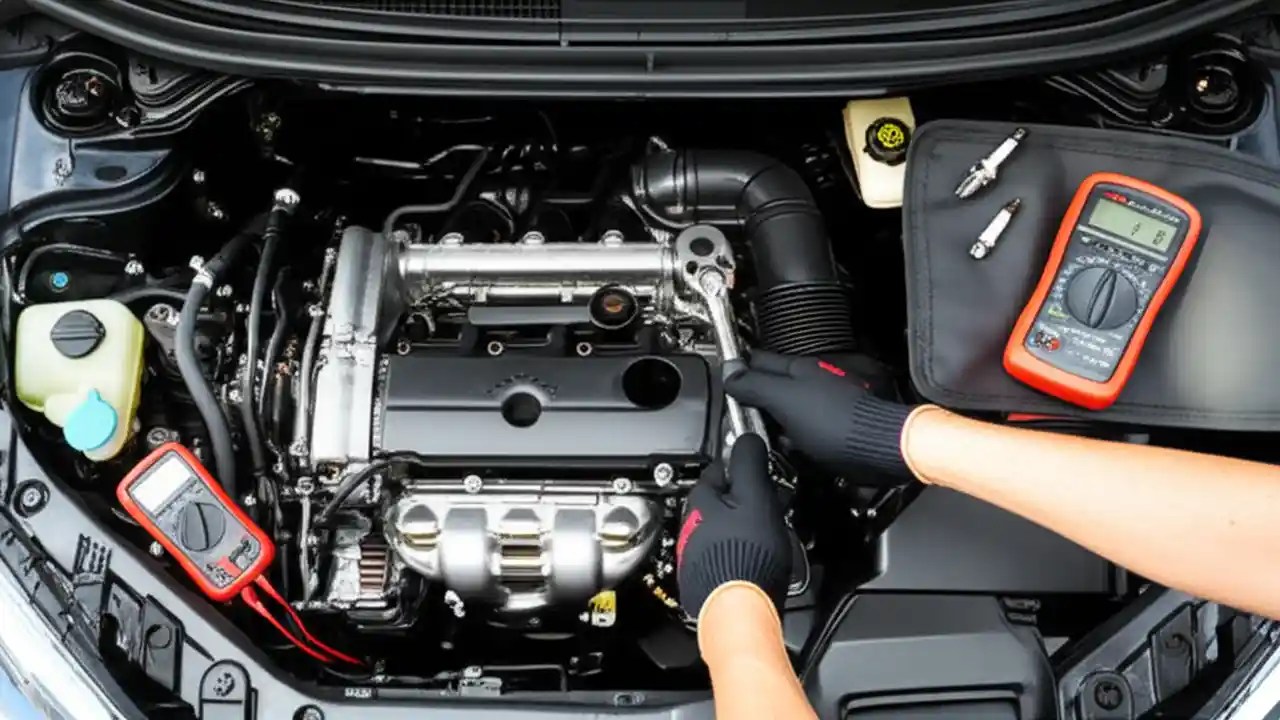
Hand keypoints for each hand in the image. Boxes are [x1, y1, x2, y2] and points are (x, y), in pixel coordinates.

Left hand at [676, 434, 790, 619]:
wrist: (738, 611)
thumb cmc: (747, 555)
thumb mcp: (755, 495)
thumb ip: (749, 462)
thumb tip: (747, 438)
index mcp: (701, 499)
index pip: (720, 467)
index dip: (744, 466)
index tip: (760, 469)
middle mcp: (692, 524)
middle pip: (722, 500)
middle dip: (745, 500)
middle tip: (771, 506)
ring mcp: (695, 552)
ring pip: (722, 528)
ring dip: (742, 527)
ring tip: (768, 535)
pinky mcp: (704, 577)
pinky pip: (724, 553)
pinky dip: (739, 550)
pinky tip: (756, 559)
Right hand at [725, 351, 914, 479]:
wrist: (876, 449)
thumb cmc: (837, 422)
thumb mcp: (784, 399)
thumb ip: (754, 385)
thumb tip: (730, 375)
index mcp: (798, 369)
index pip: (757, 361)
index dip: (738, 370)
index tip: (724, 380)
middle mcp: (811, 384)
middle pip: (770, 388)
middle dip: (753, 403)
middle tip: (738, 415)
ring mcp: (822, 406)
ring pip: (785, 413)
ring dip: (773, 425)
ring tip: (764, 436)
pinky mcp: (832, 430)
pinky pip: (801, 433)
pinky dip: (792, 442)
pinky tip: (790, 450)